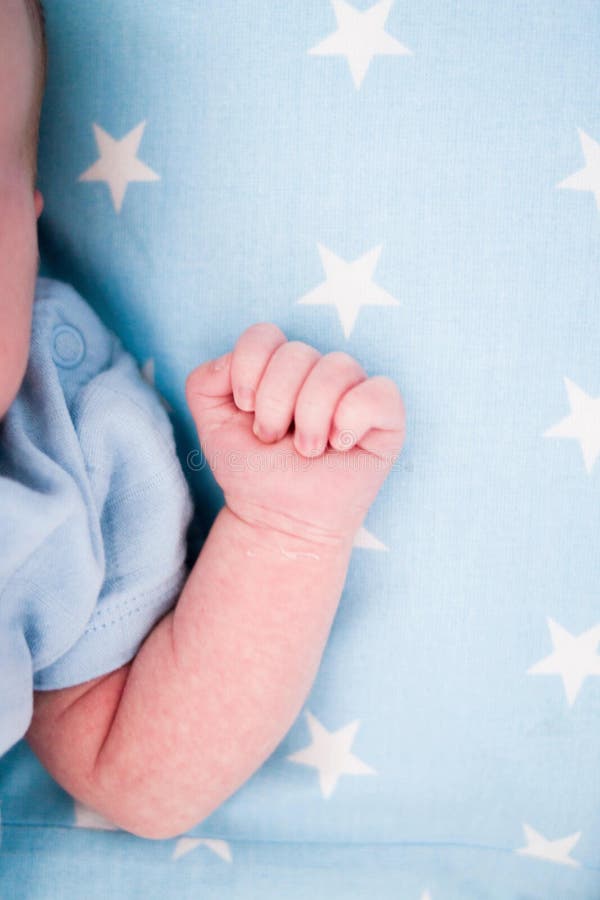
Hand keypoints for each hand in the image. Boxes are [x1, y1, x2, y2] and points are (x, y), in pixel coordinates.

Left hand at [185, 323, 405, 543]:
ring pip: (336, 367)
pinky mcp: (386, 417)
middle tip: (276, 441)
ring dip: (311, 418)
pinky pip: (379, 392)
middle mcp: (318, 372)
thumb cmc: (253, 472)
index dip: (249, 372)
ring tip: (307, 450)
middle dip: (275, 405)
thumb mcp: (211, 425)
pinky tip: (340, 445)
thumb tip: (235, 362)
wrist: (279, 520)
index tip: (247, 412)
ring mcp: (354, 391)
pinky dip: (352, 419)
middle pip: (296, 353)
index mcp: (279, 366)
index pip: (264, 336)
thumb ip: (205, 382)